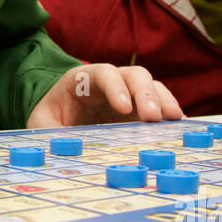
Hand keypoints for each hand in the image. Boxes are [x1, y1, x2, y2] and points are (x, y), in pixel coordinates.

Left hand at [27, 64, 183, 127]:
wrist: (59, 119)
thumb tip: (58, 148)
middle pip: (135, 76)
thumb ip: (48, 131)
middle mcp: (112, 82)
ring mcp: (131, 95)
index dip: (116, 87)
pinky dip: (171, 118)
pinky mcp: (142, 112)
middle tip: (155, 117)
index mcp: (84, 80)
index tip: (124, 108)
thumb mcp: (41, 123)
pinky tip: (180, 131)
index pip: (104, 74)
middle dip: (146, 94)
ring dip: (165, 102)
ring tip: (175, 121)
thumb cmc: (51, 117)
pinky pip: (161, 108)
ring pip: (153, 88)